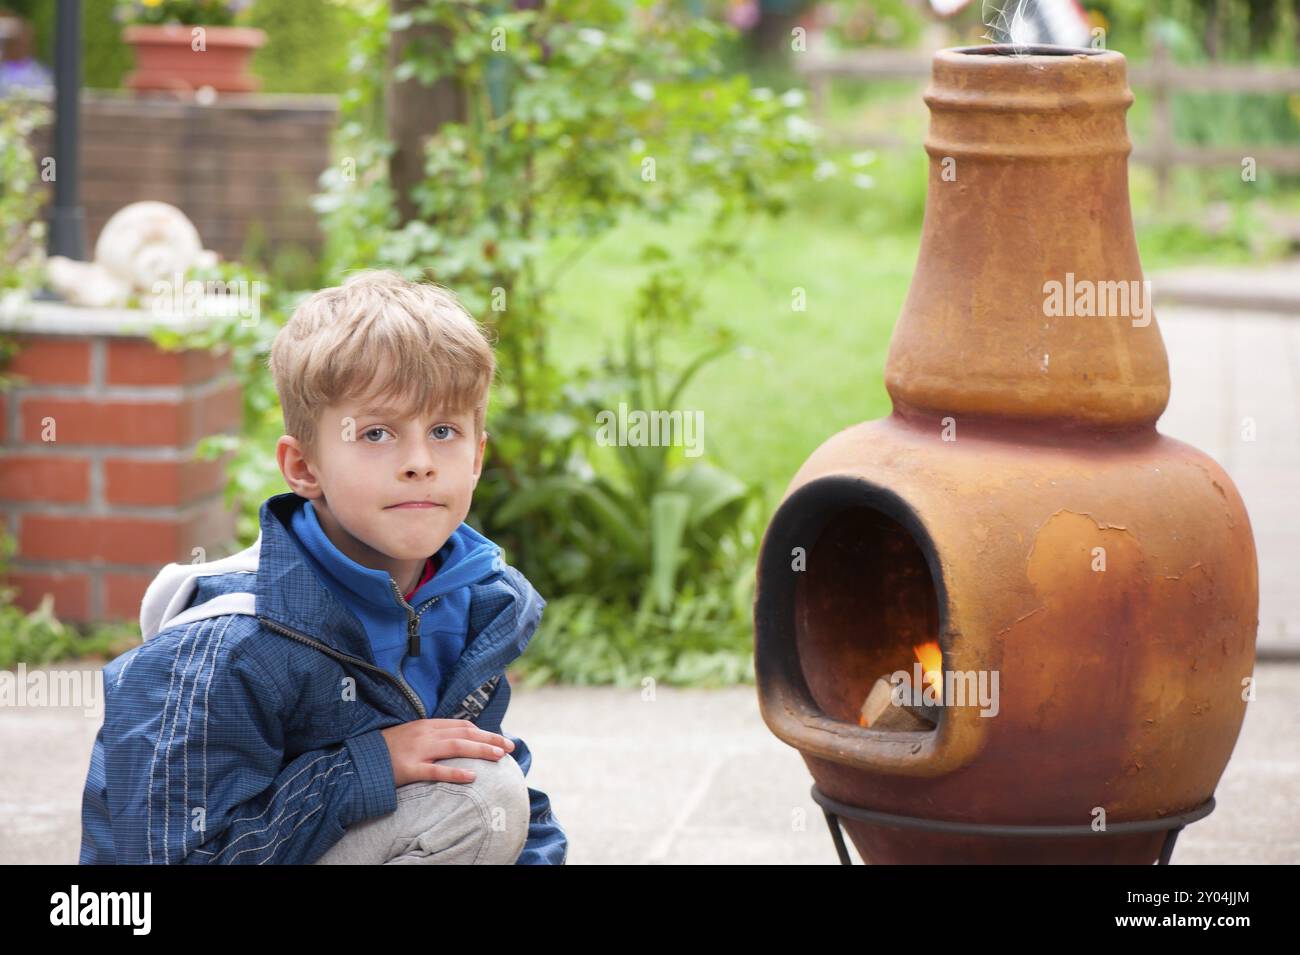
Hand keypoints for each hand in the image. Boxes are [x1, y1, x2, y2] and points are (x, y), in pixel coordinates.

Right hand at [380, 718, 515, 787]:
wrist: (360, 759)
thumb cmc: (389, 749)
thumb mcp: (413, 735)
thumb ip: (434, 735)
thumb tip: (459, 739)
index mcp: (427, 725)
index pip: (462, 725)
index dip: (483, 731)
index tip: (500, 739)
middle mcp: (425, 734)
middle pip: (464, 734)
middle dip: (490, 739)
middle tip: (510, 747)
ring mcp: (417, 750)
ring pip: (456, 747)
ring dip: (480, 750)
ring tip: (499, 756)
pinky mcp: (409, 768)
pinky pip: (436, 770)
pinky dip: (455, 772)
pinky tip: (472, 776)